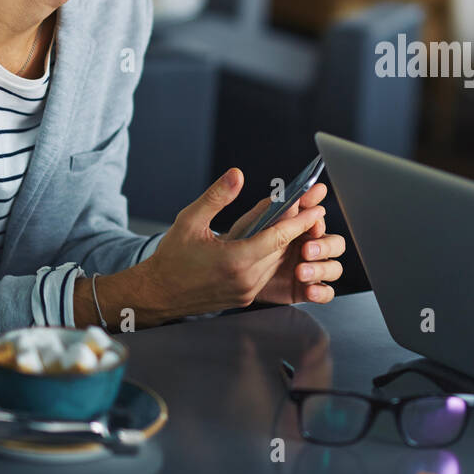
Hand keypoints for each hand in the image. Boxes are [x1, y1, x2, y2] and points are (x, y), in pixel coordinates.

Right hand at [141, 168, 331, 316]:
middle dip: (294, 228)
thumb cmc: (171, 257)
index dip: (299, 222)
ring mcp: (246, 292)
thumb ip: (217, 197)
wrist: (157, 294)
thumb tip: (237, 174)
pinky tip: (271, 242)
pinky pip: (265, 274)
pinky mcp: (243, 299)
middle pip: (280, 249)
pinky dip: (271, 256)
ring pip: (275, 262)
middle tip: (306, 206)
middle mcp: (245, 280)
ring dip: (283, 243)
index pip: (277, 238)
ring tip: (291, 221)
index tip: (316, 209)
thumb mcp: (190, 220)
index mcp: (235, 260)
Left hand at [229, 180, 344, 305]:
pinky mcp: (305, 289)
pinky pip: (326, 292)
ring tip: (301, 272)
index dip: (319, 222)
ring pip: (334, 268)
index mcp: (300, 226)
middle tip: (307, 250)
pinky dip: (322, 292)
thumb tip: (298, 192)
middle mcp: (309, 246)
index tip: (313, 225)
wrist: (228, 272)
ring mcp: (310, 268)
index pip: (320, 220)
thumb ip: (278, 205)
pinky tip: (309, 291)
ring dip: (322, 269)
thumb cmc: (242, 242)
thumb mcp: (257, 221)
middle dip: (325, 247)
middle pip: (336, 244)